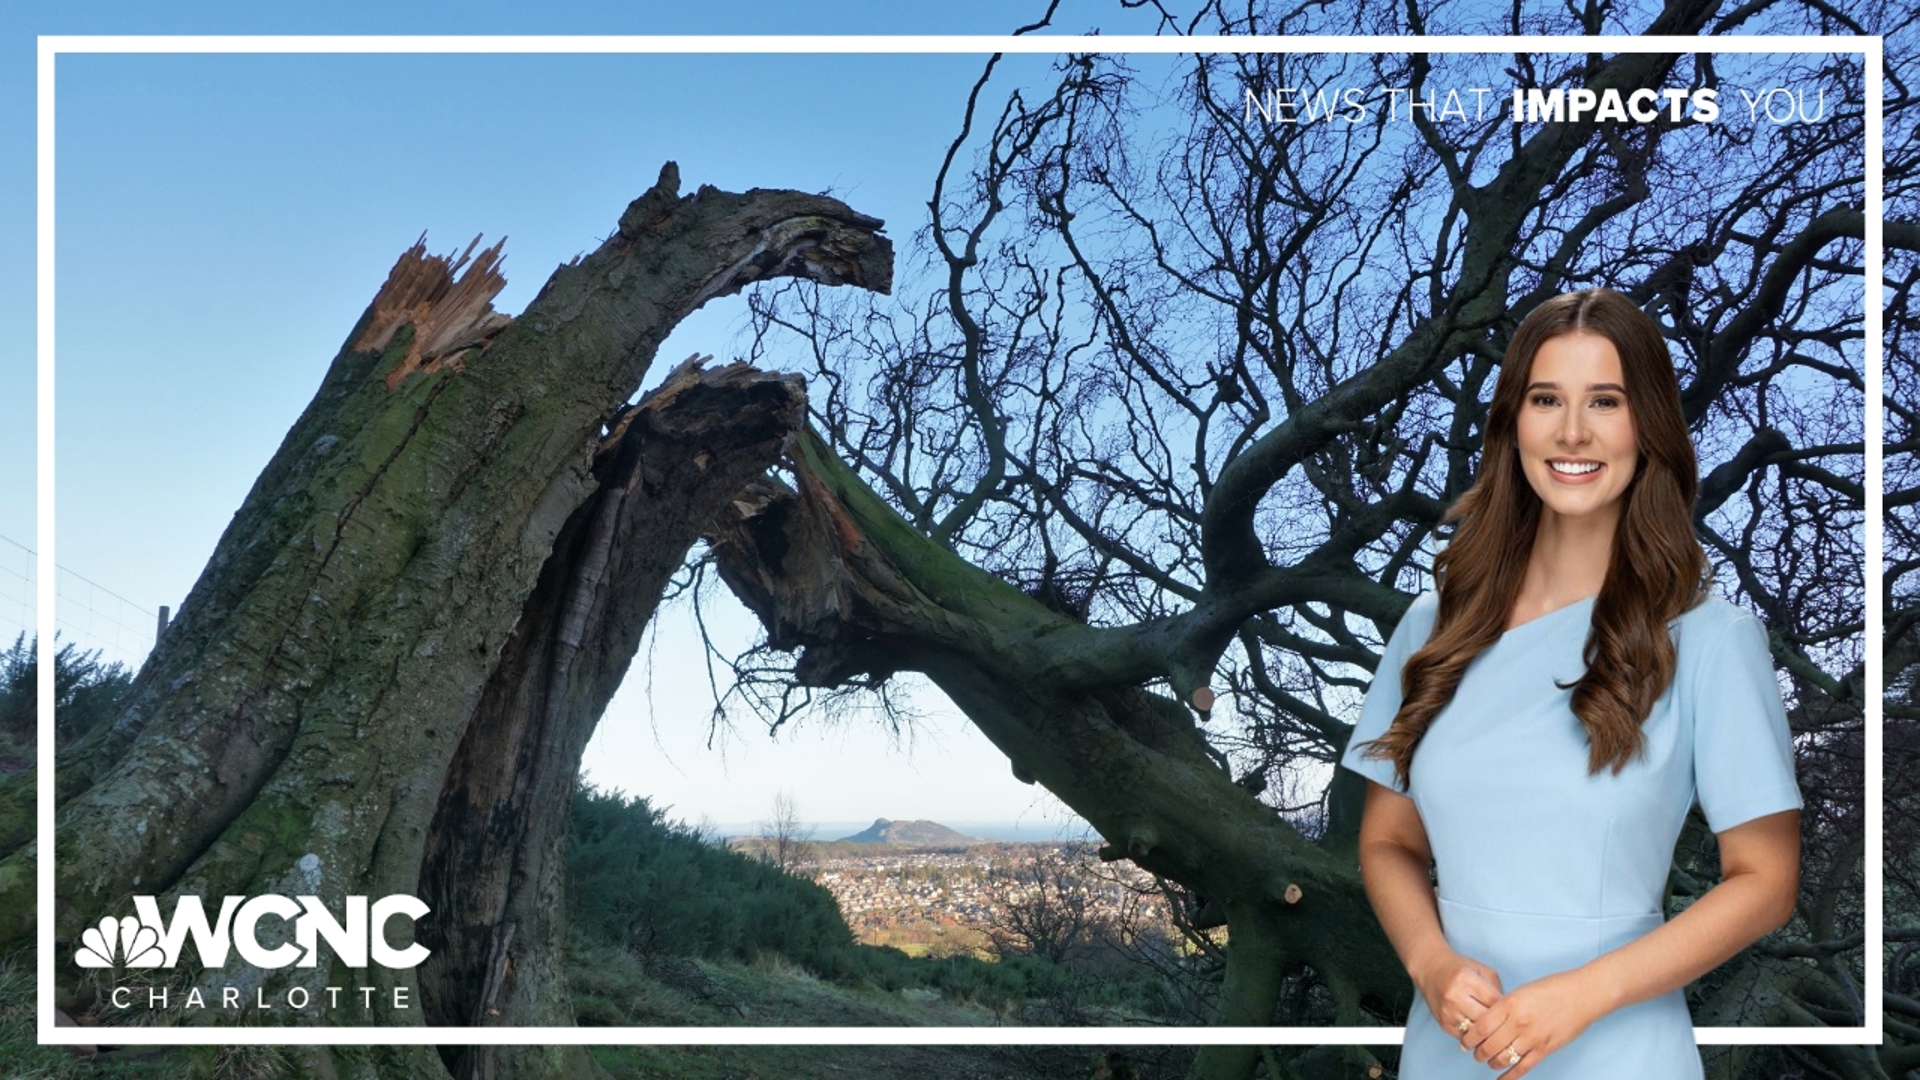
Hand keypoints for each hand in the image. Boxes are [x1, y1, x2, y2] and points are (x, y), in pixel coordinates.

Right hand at [1410, 950, 1504, 1040]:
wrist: (1429, 969)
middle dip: (1499, 1024)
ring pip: (1476, 1033)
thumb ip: (1496, 988)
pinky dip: (1475, 1036)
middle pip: (1486, 1020)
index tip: (1514, 1012)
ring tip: (1496, 1030)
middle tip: (1507, 1024)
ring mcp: (1447, 1011)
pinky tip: (1481, 1031)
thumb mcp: (1481, 970)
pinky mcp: (1443, 1023)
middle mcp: (1454, 996)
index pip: (1494, 1002)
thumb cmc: (1459, 968)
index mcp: (1465, 979)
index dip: (1507, 1009)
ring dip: (1488, 1034)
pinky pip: (1466, 1037)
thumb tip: (1509, 1011)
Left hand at [1459, 969, 1607, 1077]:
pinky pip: (1523, 1068)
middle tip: (1473, 1053)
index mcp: (1510, 1004)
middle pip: (1489, 1045)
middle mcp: (1519, 1021)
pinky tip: (1501, 1079)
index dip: (1469, 1037)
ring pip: (1503, 1058)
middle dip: (1477, 1053)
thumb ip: (1505, 1006)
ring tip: (1488, 1061)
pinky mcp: (1546, 1049)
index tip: (1464, 1042)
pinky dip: (1509, 1076)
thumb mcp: (1522, 991)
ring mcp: (1533, 1037)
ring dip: (1491, 1063)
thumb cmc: (1553, 988)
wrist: (1583, 994)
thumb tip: (1488, 1021)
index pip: (1481, 1025)